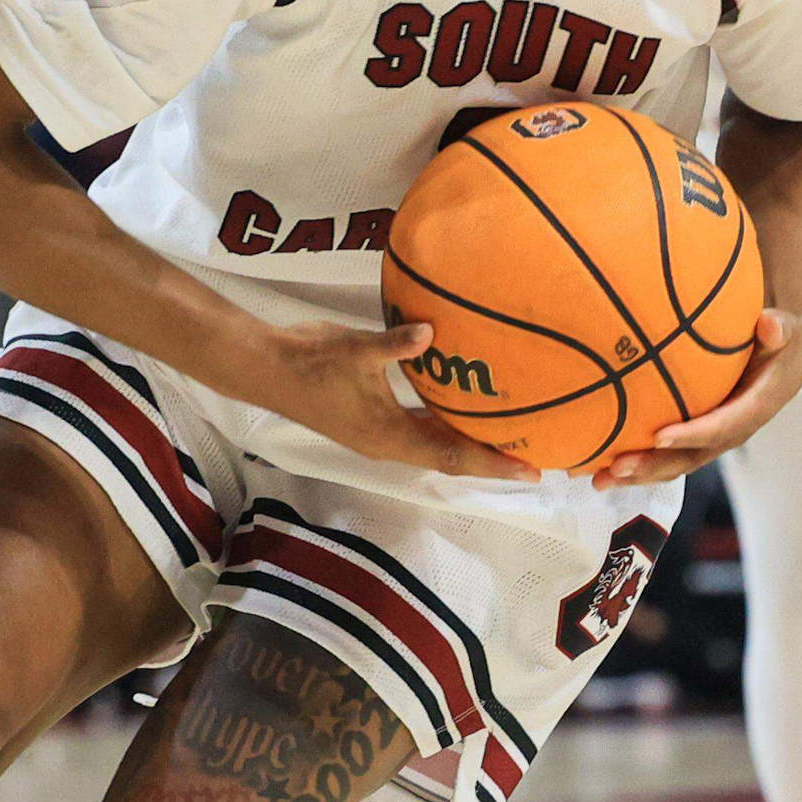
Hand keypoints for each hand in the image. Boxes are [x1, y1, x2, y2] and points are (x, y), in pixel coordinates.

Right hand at [246, 318, 536, 480]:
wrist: (267, 369)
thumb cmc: (310, 362)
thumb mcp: (355, 349)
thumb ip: (394, 345)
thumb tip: (430, 332)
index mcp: (388, 435)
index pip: (452, 455)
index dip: (492, 463)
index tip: (530, 469)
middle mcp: (388, 443)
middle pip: (450, 458)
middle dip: (490, 459)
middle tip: (533, 457)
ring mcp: (378, 435)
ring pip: (435, 446)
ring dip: (469, 446)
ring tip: (507, 438)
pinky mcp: (369, 422)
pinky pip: (419, 430)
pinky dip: (445, 426)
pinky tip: (463, 410)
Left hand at [599, 307, 801, 489]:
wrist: (785, 357)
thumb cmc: (780, 339)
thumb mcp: (785, 331)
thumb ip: (778, 329)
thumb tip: (769, 323)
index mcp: (755, 408)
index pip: (723, 427)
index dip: (693, 435)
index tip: (660, 436)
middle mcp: (732, 430)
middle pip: (691, 456)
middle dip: (653, 465)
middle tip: (616, 468)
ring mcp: (713, 437)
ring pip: (674, 462)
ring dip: (637, 473)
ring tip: (598, 478)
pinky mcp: (697, 436)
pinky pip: (667, 454)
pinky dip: (636, 461)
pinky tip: (599, 464)